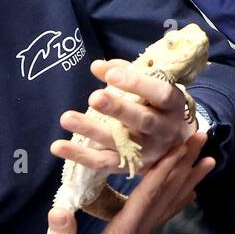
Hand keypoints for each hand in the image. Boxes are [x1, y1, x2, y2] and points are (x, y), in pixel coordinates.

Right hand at [23, 131, 213, 233]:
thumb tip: (59, 209)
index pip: (147, 197)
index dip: (164, 171)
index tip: (178, 148)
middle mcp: (136, 233)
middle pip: (166, 194)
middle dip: (185, 165)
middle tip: (203, 138)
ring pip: (168, 203)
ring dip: (187, 179)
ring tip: (206, 159)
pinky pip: (160, 214)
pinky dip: (176, 198)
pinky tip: (189, 192)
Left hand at [53, 58, 195, 174]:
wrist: (176, 142)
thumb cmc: (158, 105)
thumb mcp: (152, 85)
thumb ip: (126, 73)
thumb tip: (96, 67)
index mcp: (173, 105)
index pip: (160, 93)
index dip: (137, 84)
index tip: (112, 75)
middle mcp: (164, 129)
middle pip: (143, 120)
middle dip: (118, 109)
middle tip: (94, 97)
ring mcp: (149, 151)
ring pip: (120, 142)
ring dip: (92, 131)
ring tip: (66, 118)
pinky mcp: (130, 167)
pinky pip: (104, 163)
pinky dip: (80, 156)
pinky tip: (57, 146)